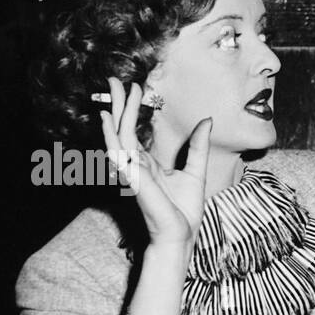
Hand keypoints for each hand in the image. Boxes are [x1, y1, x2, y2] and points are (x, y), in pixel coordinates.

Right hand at [99, 77, 209, 251]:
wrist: (182, 234)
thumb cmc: (185, 210)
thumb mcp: (196, 171)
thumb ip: (198, 146)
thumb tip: (207, 120)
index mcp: (147, 163)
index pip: (134, 131)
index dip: (132, 110)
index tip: (135, 87)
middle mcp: (136, 164)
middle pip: (123, 128)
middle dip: (119, 103)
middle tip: (115, 79)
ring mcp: (132, 171)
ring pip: (120, 134)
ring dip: (118, 111)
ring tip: (117, 88)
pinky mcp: (133, 178)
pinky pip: (119, 153)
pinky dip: (112, 135)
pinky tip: (108, 119)